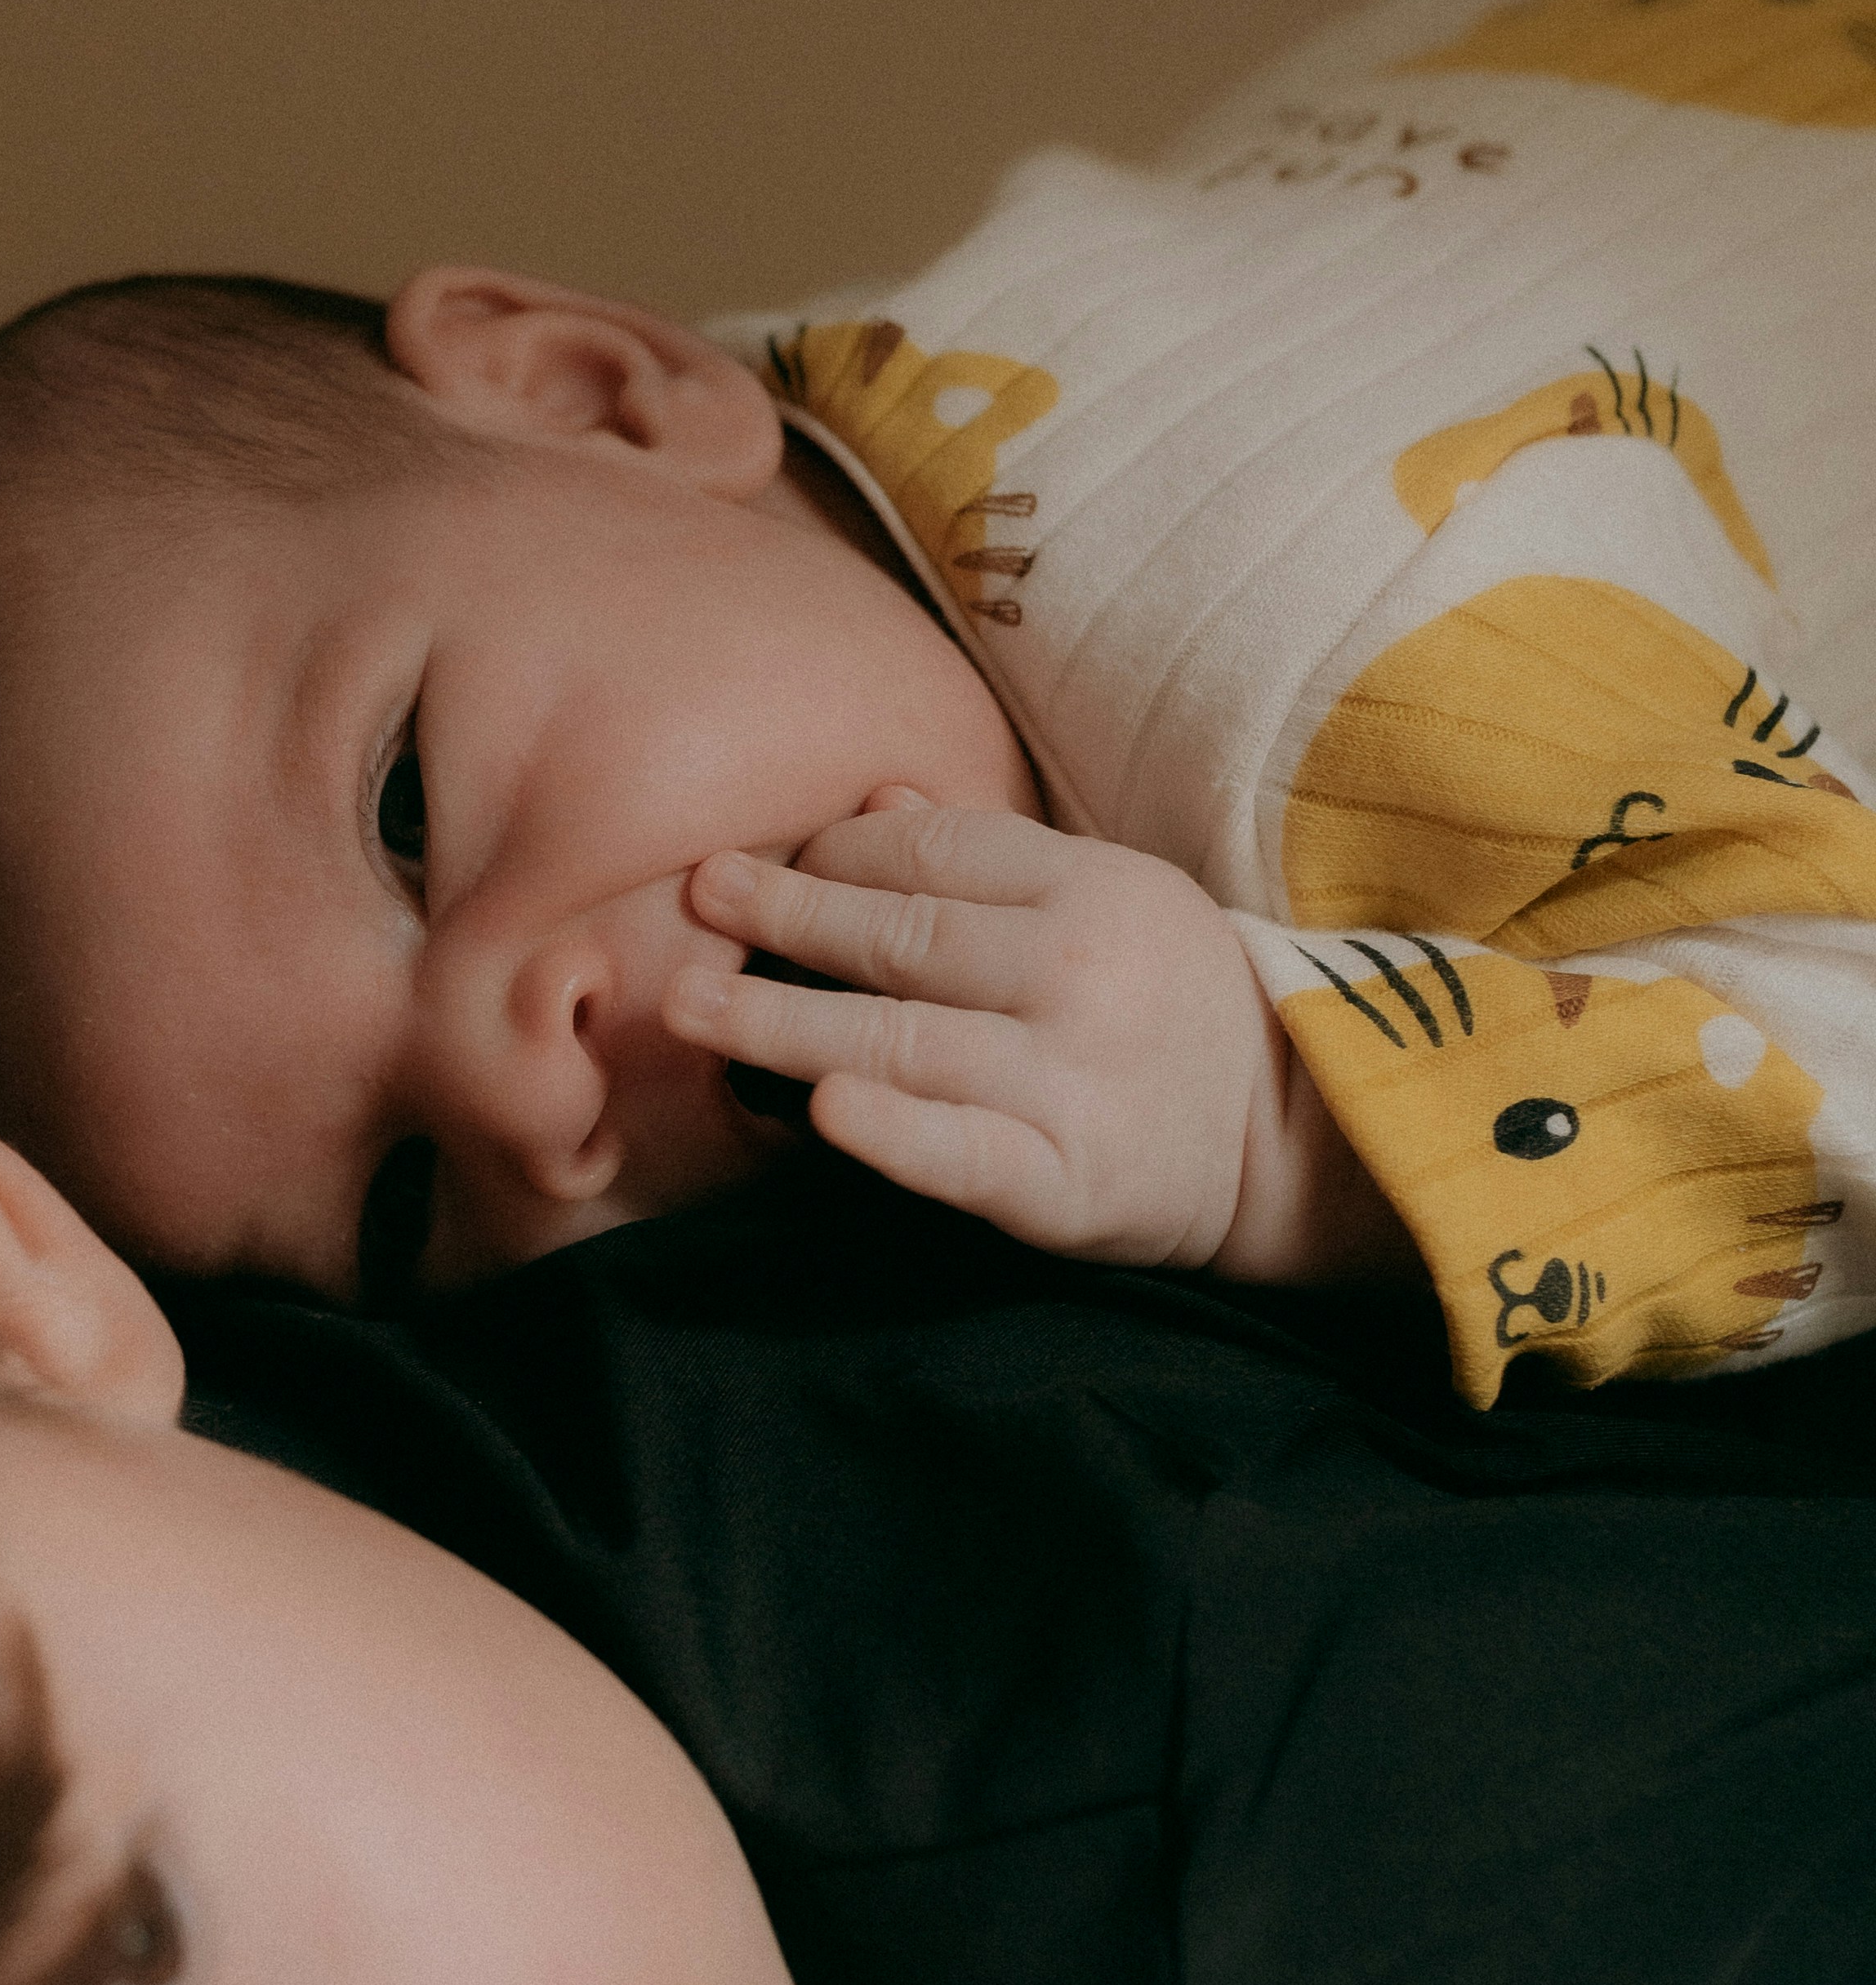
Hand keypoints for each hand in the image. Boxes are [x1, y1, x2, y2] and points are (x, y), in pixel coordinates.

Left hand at [666, 802, 1289, 1268]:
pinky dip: (895, 1134)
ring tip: (692, 1007)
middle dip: (790, 916)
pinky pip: (965, 1154)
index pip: (934, 857)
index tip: (759, 864)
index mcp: (1087, 887)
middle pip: (905, 939)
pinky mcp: (1066, 1181)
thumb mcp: (1106, 899)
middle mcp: (1078, 974)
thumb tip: (873, 802)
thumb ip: (987, 857)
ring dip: (786, 1022)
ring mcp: (1071, 1080)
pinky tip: (824, 1110)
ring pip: (907, 1041)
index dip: (836, 857)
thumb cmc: (1167, 1003)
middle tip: (693, 900)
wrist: (1292, 1135)